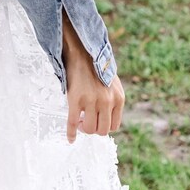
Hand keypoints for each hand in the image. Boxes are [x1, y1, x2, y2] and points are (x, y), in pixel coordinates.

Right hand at [62, 9, 124, 142]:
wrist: (82, 51)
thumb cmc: (96, 67)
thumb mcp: (112, 83)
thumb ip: (112, 99)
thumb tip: (106, 116)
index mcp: (118, 98)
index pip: (115, 126)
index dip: (104, 126)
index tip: (96, 121)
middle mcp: (107, 102)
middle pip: (102, 130)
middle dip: (93, 129)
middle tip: (85, 122)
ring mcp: (92, 101)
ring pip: (89, 129)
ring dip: (83, 129)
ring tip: (79, 120)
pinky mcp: (76, 99)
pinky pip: (72, 122)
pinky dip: (71, 133)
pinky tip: (70, 139)